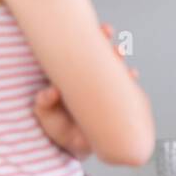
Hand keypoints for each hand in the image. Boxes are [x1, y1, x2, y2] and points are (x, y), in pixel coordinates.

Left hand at [33, 23, 135, 158]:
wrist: (75, 145)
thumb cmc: (59, 127)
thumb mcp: (45, 115)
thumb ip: (43, 103)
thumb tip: (50, 92)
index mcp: (73, 78)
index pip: (81, 53)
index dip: (89, 39)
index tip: (95, 29)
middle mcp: (90, 80)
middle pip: (100, 56)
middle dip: (104, 41)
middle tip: (107, 31)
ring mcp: (104, 91)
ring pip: (114, 70)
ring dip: (118, 59)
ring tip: (120, 52)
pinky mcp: (115, 103)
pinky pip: (125, 89)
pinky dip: (129, 82)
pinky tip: (131, 74)